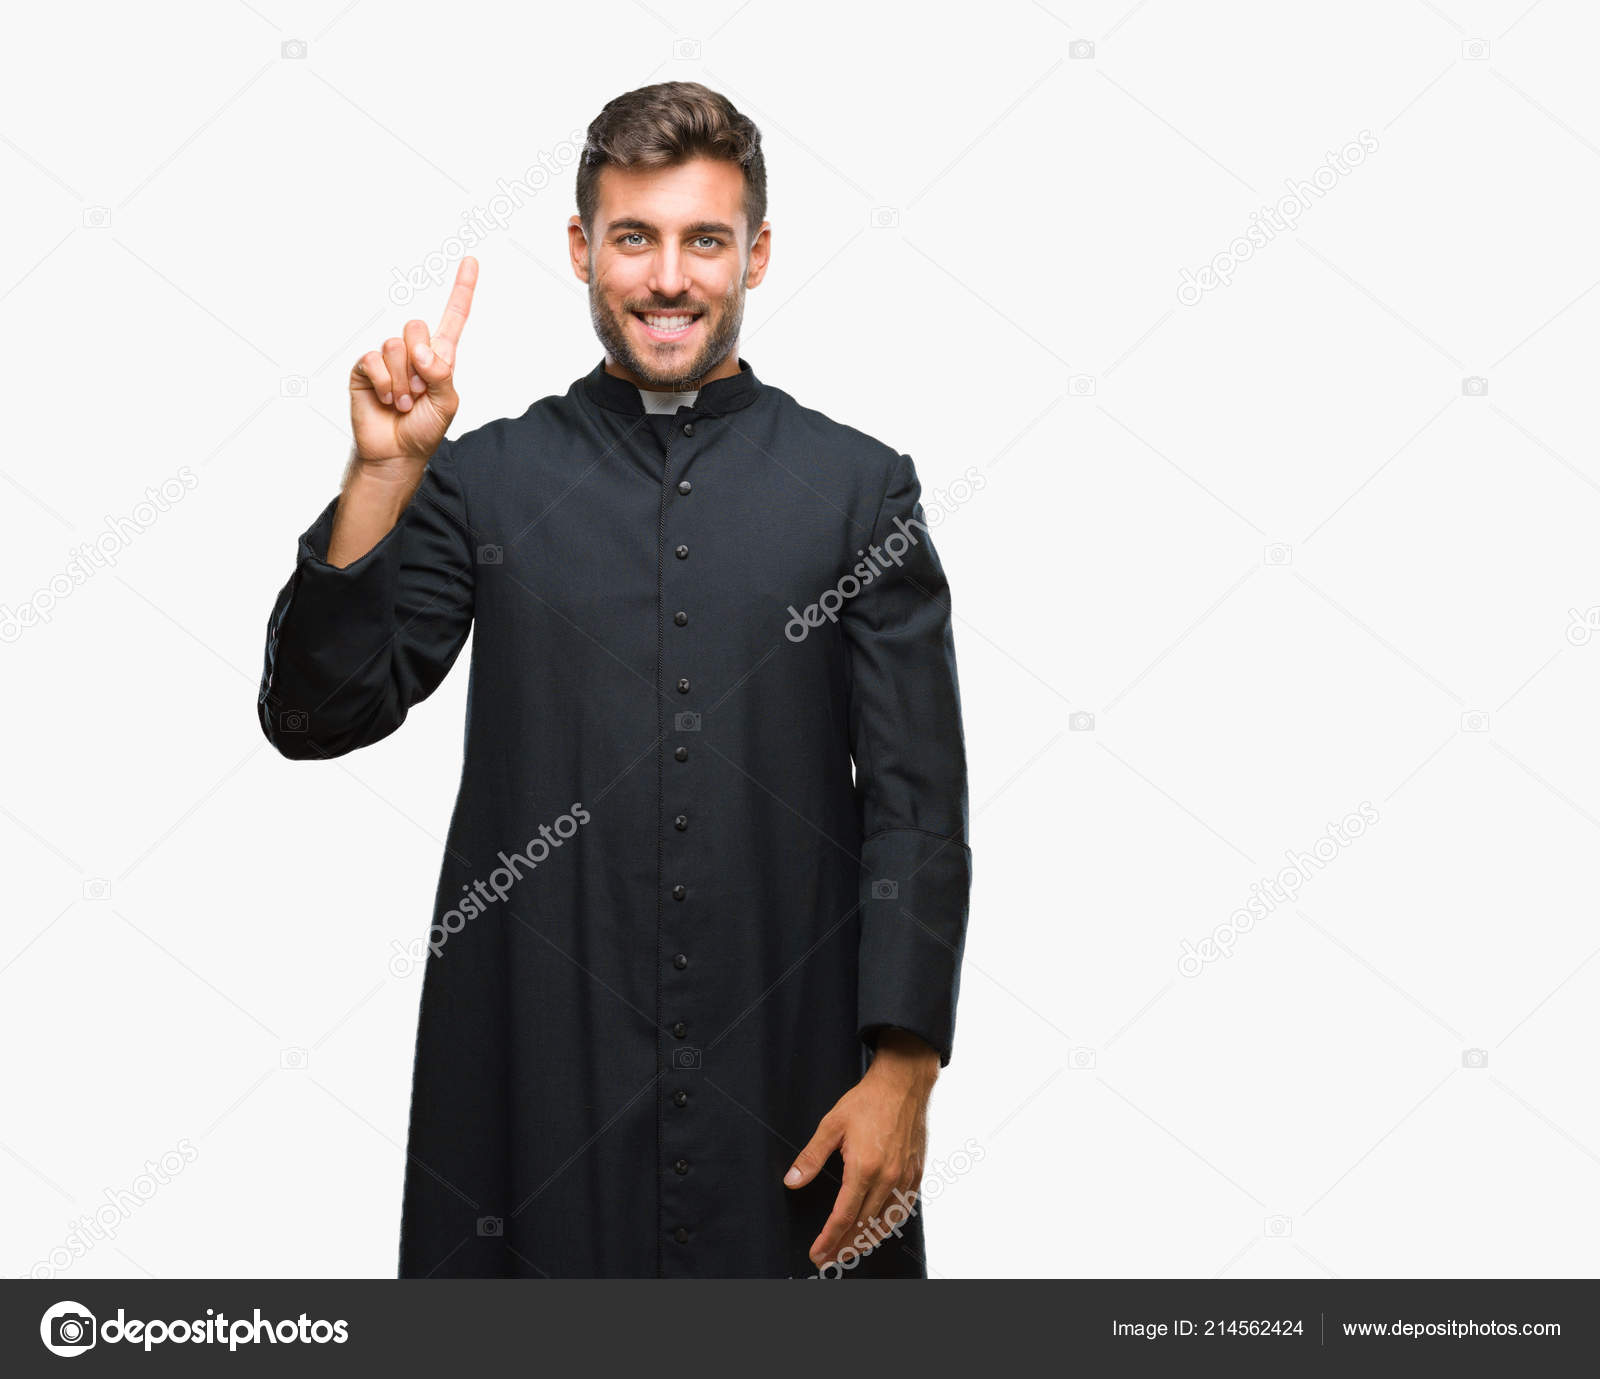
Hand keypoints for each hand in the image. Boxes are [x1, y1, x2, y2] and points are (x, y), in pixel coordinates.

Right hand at [349, 256, 477, 472]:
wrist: (396, 453)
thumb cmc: (424, 429)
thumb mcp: (447, 402)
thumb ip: (441, 372)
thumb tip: (421, 350)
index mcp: (440, 357)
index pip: (453, 317)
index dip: (461, 289)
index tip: (470, 261)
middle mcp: (414, 351)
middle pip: (416, 326)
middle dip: (419, 362)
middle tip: (418, 392)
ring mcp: (388, 358)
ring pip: (395, 345)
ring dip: (401, 380)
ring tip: (403, 402)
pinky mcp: (365, 368)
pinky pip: (373, 359)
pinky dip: (383, 383)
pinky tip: (385, 400)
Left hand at [783, 1030, 938, 1270]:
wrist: (903, 1084)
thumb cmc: (868, 1101)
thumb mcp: (831, 1125)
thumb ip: (811, 1157)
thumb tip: (792, 1181)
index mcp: (864, 1168)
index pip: (843, 1217)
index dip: (829, 1239)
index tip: (817, 1254)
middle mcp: (888, 1178)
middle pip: (863, 1226)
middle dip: (843, 1247)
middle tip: (827, 1259)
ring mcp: (905, 1178)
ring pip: (885, 1223)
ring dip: (865, 1242)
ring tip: (849, 1251)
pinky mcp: (916, 1174)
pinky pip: (902, 1209)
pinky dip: (887, 1225)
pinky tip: (877, 1229)